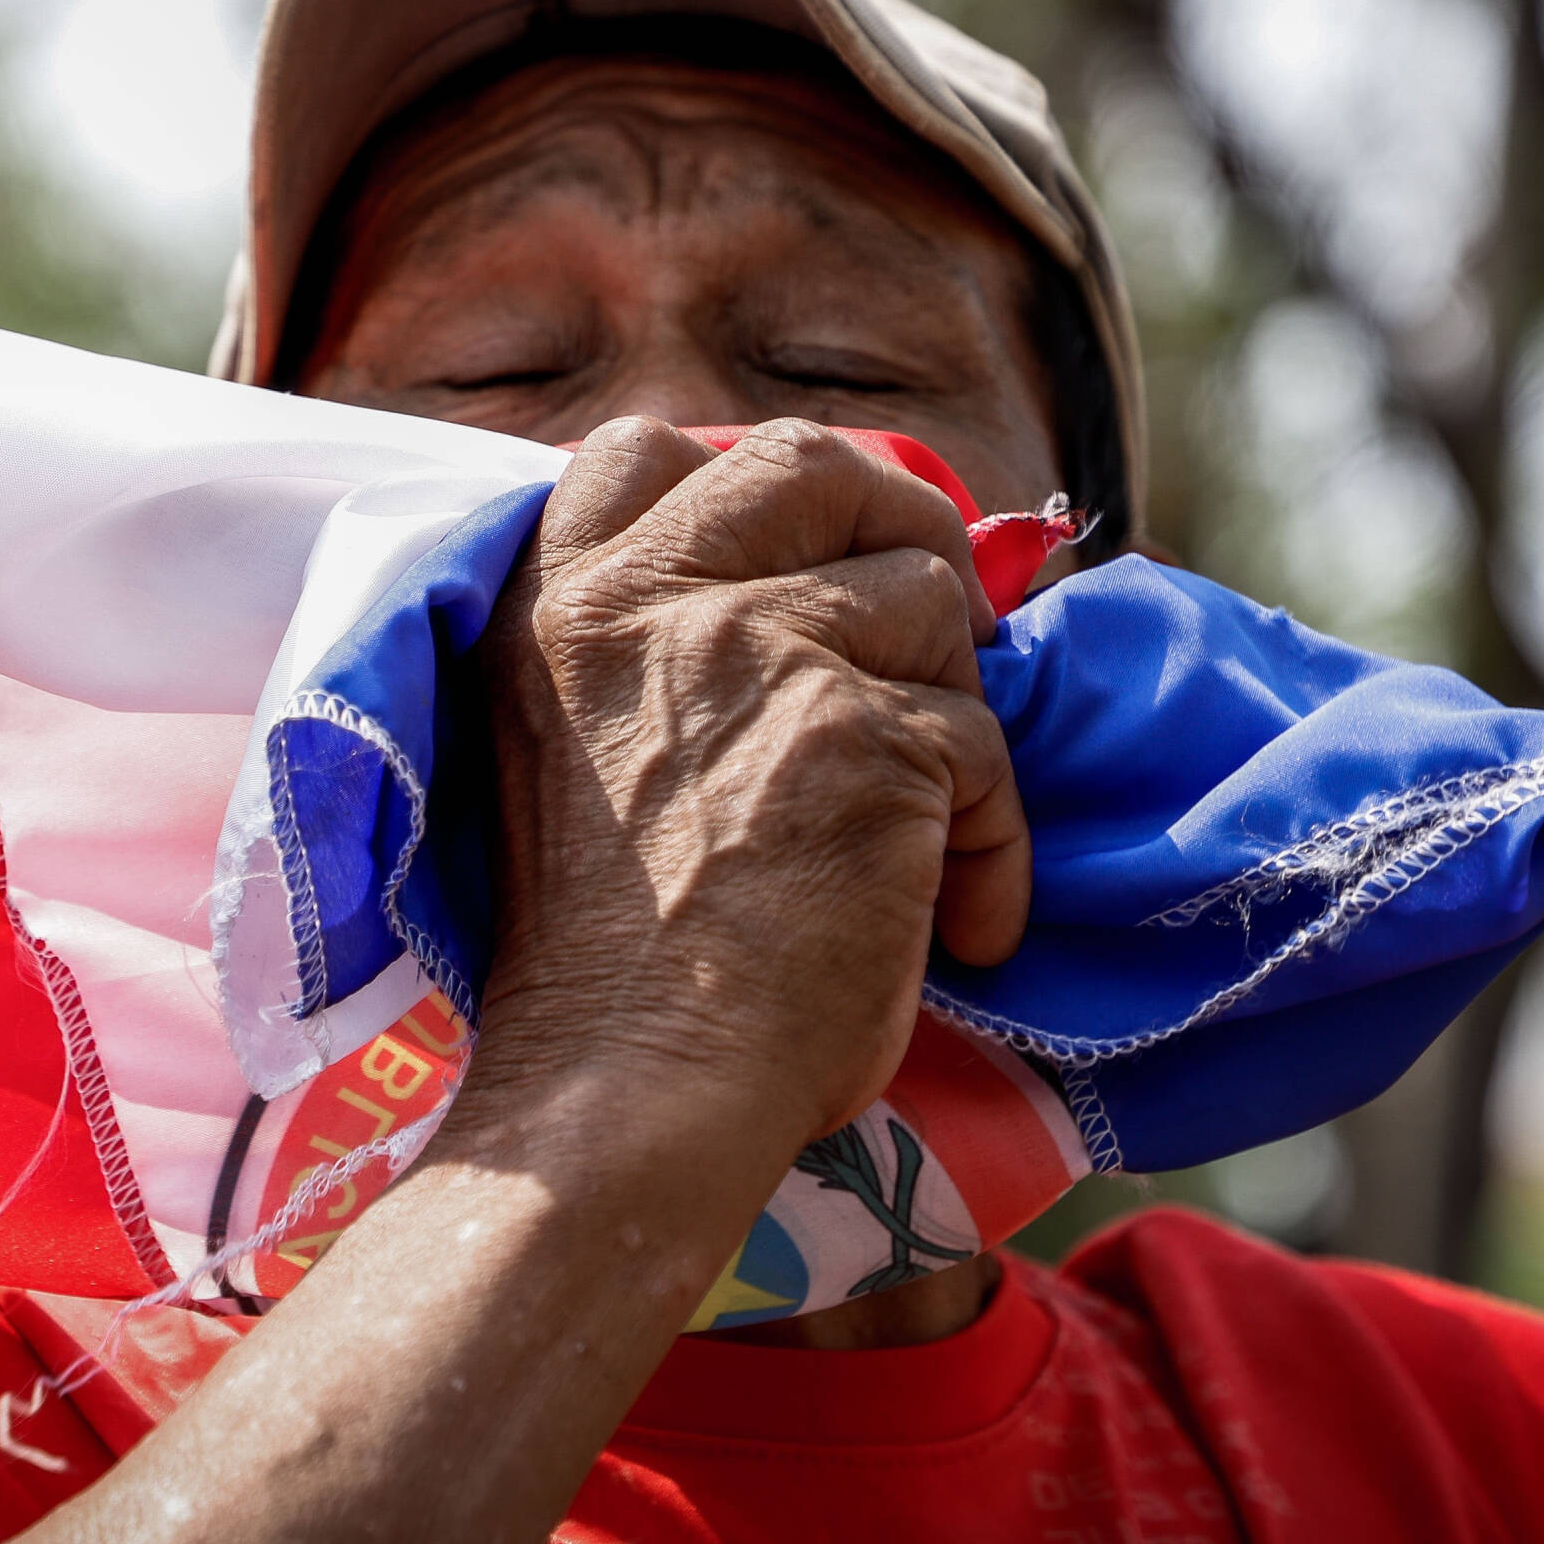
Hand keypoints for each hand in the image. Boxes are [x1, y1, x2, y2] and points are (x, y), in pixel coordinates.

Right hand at [464, 415, 1032, 1160]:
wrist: (623, 1092)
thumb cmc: (600, 972)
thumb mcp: (562, 757)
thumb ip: (643, 656)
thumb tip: (804, 594)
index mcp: (552, 610)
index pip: (642, 451)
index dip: (752, 485)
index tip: (805, 556)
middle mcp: (644, 603)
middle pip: (806, 464)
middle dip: (895, 519)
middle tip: (934, 622)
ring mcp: (756, 652)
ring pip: (924, 602)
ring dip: (951, 714)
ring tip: (927, 834)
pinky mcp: (865, 733)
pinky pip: (984, 747)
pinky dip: (991, 843)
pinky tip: (961, 923)